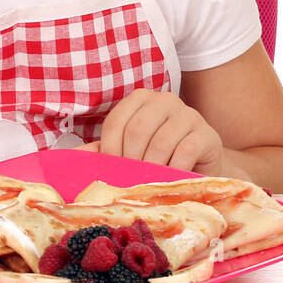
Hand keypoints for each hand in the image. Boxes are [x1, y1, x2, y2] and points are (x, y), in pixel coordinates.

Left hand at [80, 89, 222, 175]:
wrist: (200, 169)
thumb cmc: (159, 159)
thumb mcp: (129, 153)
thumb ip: (104, 152)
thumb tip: (75, 157)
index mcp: (140, 99)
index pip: (117, 121)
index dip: (110, 150)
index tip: (112, 172)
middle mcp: (164, 100)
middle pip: (137, 130)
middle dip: (130, 161)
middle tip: (131, 181)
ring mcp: (188, 114)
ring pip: (160, 142)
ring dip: (151, 169)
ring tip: (149, 183)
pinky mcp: (207, 133)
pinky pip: (185, 151)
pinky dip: (173, 170)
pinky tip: (171, 179)